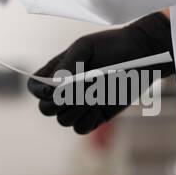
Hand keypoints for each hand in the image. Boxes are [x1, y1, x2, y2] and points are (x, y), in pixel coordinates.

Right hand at [28, 13, 173, 133]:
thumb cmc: (111, 46)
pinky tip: (102, 102)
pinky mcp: (94, 118)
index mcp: (56, 71)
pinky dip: (89, 118)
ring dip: (79, 108)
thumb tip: (55, 85)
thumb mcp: (86, 47)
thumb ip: (68, 64)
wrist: (140, 56)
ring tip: (97, 91)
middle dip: (60, 103)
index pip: (34, 87)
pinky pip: (81, 128)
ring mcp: (78, 106)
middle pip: (45, 109)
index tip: (54, 88)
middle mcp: (64, 91)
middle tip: (81, 89)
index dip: (39, 90)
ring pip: (64, 120)